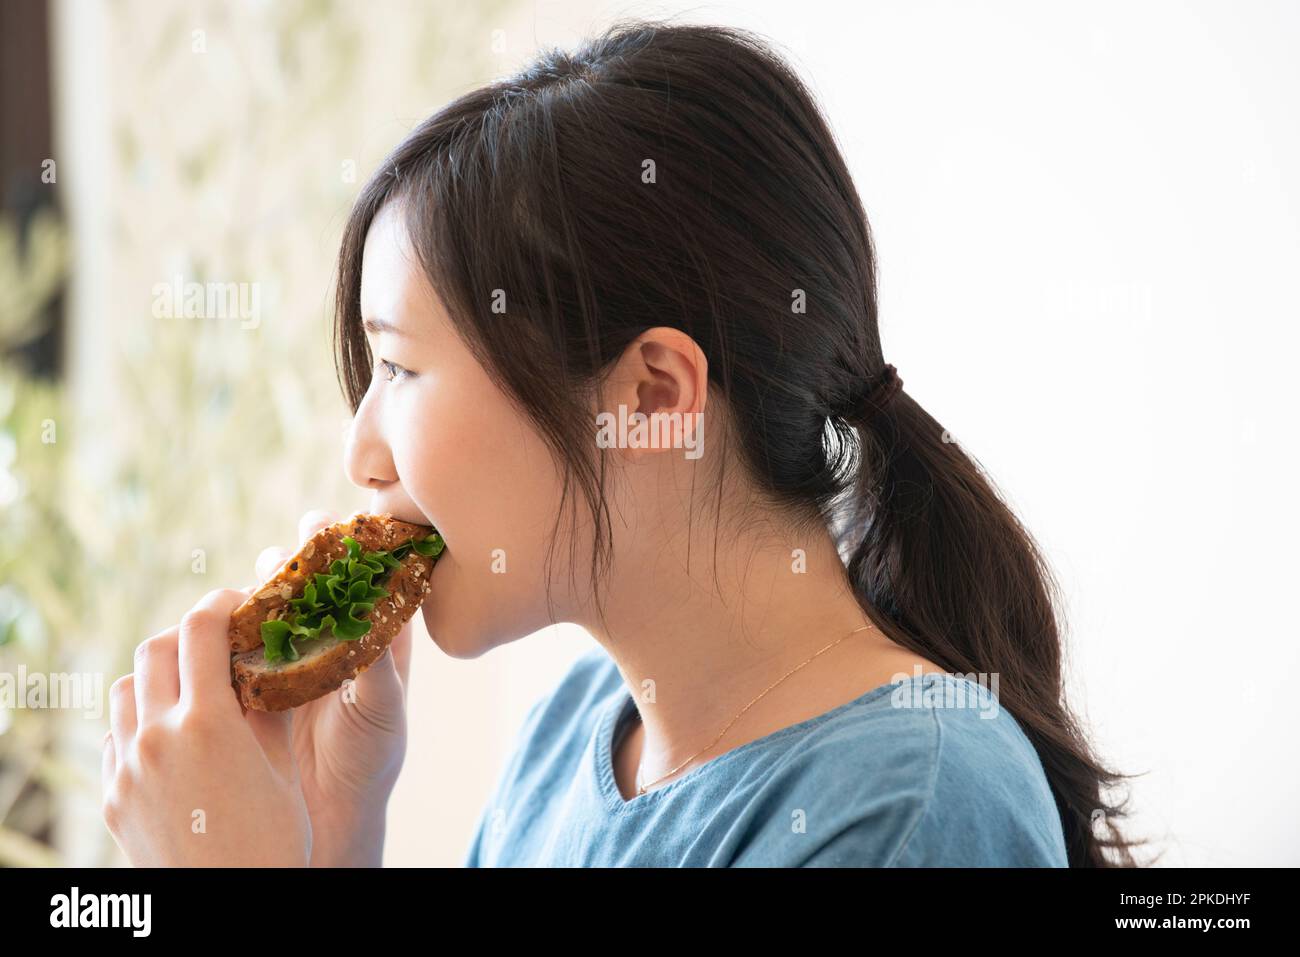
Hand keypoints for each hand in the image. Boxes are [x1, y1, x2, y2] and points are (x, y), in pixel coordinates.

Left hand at [101, 589, 310, 865]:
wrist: (232, 905)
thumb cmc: (272, 840)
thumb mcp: (280, 766)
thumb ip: (263, 710)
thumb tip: (263, 667)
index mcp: (207, 723)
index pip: (200, 629)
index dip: (221, 603)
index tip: (239, 602)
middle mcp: (157, 738)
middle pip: (155, 648)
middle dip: (186, 633)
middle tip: (215, 640)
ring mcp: (128, 768)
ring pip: (126, 690)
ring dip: (157, 676)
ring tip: (191, 688)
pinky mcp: (114, 797)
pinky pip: (117, 737)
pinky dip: (141, 721)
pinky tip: (172, 737)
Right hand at [246, 509, 411, 865]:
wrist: (331, 811)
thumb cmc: (371, 760)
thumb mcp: (382, 711)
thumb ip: (378, 668)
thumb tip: (374, 624)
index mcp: (375, 641)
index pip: (368, 581)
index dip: (359, 549)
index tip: (350, 525)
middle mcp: (334, 641)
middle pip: (319, 583)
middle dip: (310, 554)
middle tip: (307, 530)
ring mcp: (294, 656)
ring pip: (279, 605)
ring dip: (272, 582)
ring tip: (271, 566)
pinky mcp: (259, 678)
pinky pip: (245, 641)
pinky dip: (237, 623)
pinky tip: (232, 612)